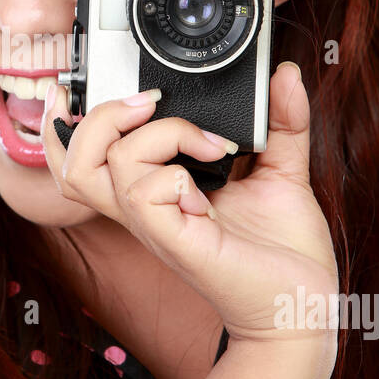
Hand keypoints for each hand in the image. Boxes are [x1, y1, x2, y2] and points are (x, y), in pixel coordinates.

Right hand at [41, 61, 338, 346]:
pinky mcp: (176, 241)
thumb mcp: (283, 168)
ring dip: (158, 136)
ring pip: (105, 164)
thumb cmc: (283, 251)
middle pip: (74, 159)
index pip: (83, 157)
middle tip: (155, 108)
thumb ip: (283, 120)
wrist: (304, 302)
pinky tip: (209, 187)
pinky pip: (142, 194)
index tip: (119, 90)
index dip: (75, 121)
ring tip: (207, 146)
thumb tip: (284, 76)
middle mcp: (145, 208)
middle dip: (103, 115)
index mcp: (155, 190)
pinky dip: (175, 175)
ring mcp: (156, 226)